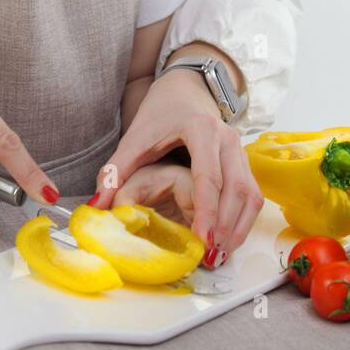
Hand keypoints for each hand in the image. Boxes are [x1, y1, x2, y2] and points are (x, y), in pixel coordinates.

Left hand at [89, 70, 263, 259]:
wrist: (185, 90)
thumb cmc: (160, 114)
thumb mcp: (134, 138)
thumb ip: (115, 171)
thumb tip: (97, 206)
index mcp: (201, 130)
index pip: (209, 177)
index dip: (207, 211)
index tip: (201, 241)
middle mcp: (227, 139)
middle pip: (236, 189)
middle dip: (225, 228)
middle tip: (210, 259)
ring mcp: (240, 150)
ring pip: (249, 195)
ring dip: (237, 229)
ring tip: (219, 257)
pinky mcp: (244, 162)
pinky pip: (252, 195)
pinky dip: (242, 221)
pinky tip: (227, 242)